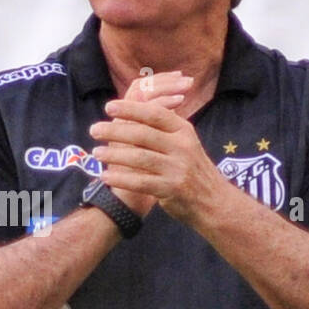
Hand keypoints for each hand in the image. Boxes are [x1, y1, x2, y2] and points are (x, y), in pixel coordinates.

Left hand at [88, 85, 225, 226]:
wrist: (214, 201)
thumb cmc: (191, 169)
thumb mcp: (184, 143)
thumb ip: (162, 129)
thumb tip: (132, 110)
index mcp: (183, 131)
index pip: (155, 114)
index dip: (131, 109)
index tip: (109, 106)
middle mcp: (182, 147)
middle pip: (143, 134)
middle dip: (115, 131)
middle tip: (94, 129)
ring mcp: (178, 169)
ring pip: (139, 158)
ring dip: (114, 155)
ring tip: (96, 153)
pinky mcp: (172, 189)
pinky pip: (141, 182)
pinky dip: (121, 179)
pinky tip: (106, 177)